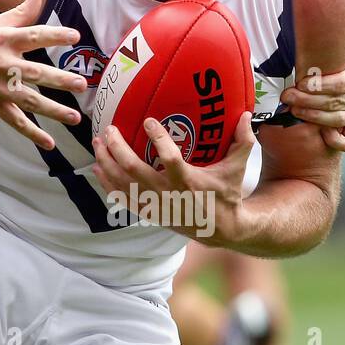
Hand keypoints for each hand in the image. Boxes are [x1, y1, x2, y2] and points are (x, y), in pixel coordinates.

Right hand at [0, 0, 87, 149]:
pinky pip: (15, 121)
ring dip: (53, 110)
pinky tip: (49, 142)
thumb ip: (19, 12)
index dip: (55, 35)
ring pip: (29, 101)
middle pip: (36, 73)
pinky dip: (32, 133)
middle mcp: (2, 64)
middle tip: (80, 84)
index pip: (34, 36)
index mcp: (4, 40)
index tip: (75, 37)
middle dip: (59, 80)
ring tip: (74, 117)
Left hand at [91, 113, 254, 246]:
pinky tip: (97, 168)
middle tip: (109, 130)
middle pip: (135, 171)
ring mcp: (155, 205)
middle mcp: (168, 194)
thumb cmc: (228, 193)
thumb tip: (247, 114)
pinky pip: (121, 198)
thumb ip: (243, 141)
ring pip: (123, 184)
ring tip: (97, 143)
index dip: (159, 140)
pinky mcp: (149, 212)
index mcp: (189, 181)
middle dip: (118, 149)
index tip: (148, 120)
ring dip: (107, 163)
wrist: (220, 230)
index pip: (170, 159)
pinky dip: (107, 184)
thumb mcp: (237, 169)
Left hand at [281, 17, 344, 151]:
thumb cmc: (337, 59)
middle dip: (309, 100)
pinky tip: (322, 134)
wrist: (333, 82)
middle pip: (336, 102)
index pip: (344, 83)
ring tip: (292, 110)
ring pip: (338, 120)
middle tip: (287, 96)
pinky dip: (336, 140)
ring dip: (314, 116)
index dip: (322, 84)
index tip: (300, 81)